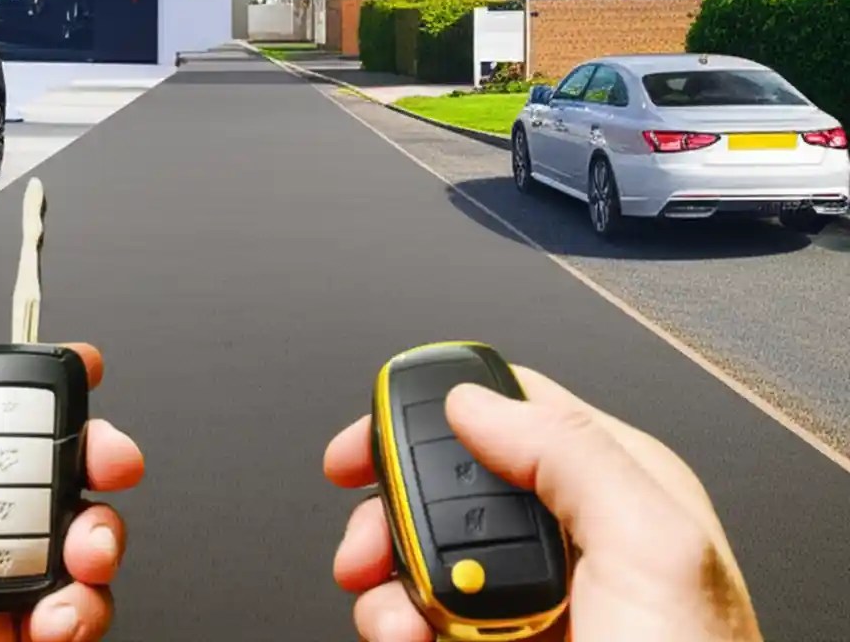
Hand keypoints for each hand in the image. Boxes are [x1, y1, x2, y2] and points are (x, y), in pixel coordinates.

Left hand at [0, 342, 143, 641]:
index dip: (19, 401)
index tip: (71, 378)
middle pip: (30, 482)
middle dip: (82, 461)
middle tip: (110, 460)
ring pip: (64, 546)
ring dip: (93, 539)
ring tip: (84, 559)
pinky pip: (72, 617)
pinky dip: (86, 611)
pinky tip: (60, 624)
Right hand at [324, 365, 762, 641]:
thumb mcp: (653, 550)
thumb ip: (572, 455)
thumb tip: (474, 402)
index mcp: (613, 486)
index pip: (507, 411)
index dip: (426, 415)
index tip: (367, 441)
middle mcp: (566, 537)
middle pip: (442, 487)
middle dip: (388, 512)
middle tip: (368, 544)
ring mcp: (528, 597)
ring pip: (420, 557)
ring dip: (387, 583)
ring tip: (399, 616)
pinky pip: (419, 619)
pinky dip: (396, 628)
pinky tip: (409, 640)